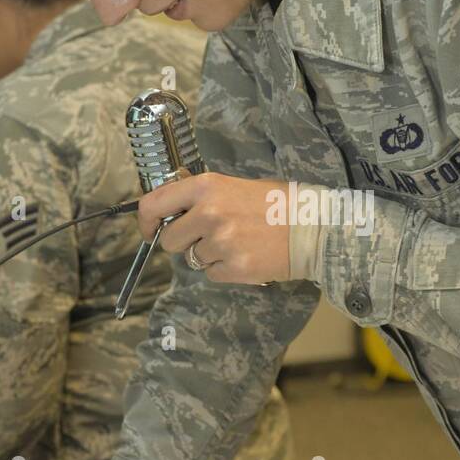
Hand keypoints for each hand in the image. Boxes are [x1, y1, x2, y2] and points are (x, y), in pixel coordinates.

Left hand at [138, 171, 290, 283]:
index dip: (146, 222)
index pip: (153, 204)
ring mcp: (220, 242)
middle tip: (209, 237)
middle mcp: (209, 213)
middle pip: (171, 240)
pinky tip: (246, 255)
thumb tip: (170, 206)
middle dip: (184, 242)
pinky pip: (212, 274)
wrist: (313, 227)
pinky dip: (224, 269)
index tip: (150, 230)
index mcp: (206, 187)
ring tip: (238, 242)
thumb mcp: (235, 185)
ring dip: (209, 255)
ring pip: (193, 259)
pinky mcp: (233, 267)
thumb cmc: (277, 202)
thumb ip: (201, 195)